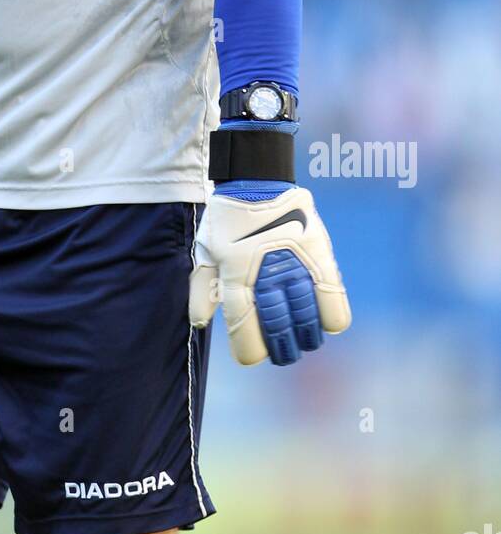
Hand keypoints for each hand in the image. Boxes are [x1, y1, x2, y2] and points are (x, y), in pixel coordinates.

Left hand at [189, 184, 350, 365]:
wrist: (256, 180)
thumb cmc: (228, 220)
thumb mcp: (207, 250)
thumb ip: (201, 288)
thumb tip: (199, 321)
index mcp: (234, 277)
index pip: (245, 332)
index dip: (249, 351)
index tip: (253, 353)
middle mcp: (265, 275)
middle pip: (278, 332)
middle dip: (280, 350)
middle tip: (283, 350)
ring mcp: (295, 265)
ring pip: (307, 322)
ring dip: (306, 336)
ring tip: (303, 337)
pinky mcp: (320, 255)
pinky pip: (334, 301)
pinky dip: (332, 318)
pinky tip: (324, 321)